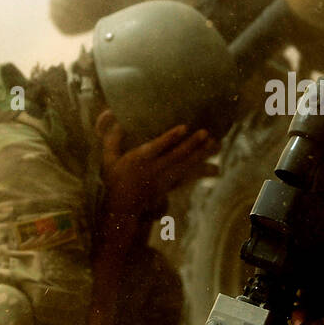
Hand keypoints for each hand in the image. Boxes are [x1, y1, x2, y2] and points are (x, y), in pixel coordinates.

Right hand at [95, 110, 217, 218]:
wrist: (123, 208)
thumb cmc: (115, 179)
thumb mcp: (109, 159)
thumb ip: (111, 139)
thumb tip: (112, 116)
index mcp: (139, 160)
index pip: (157, 147)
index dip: (171, 137)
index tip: (184, 127)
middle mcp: (155, 169)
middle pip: (176, 156)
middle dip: (192, 144)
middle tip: (205, 132)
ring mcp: (164, 179)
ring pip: (186, 166)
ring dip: (201, 155)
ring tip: (215, 144)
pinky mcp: (171, 185)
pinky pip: (189, 176)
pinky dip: (202, 170)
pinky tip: (215, 166)